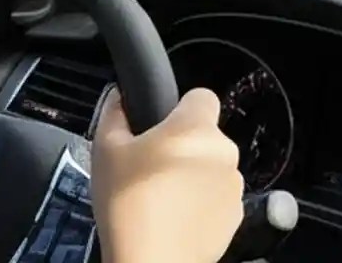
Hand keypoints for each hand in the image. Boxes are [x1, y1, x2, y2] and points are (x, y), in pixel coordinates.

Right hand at [90, 87, 243, 262]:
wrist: (150, 262)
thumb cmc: (127, 202)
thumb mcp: (105, 149)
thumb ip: (114, 114)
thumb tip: (120, 98)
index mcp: (195, 128)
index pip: (202, 96)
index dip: (180, 106)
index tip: (160, 125)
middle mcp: (223, 153)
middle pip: (205, 135)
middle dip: (183, 144)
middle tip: (150, 163)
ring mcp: (234, 188)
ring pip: (212, 167)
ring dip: (193, 173)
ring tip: (160, 195)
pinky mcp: (236, 218)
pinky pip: (217, 197)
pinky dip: (201, 202)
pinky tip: (173, 216)